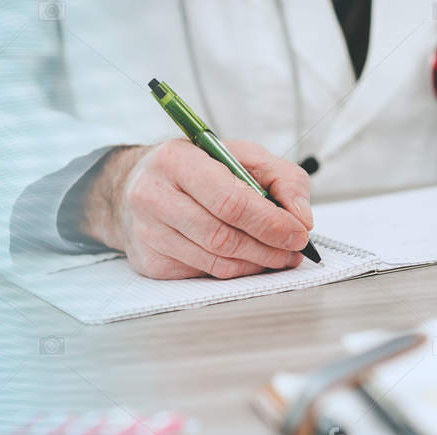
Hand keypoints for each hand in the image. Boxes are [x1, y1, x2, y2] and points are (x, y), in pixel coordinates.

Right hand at [79, 139, 313, 278]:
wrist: (135, 186)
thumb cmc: (199, 169)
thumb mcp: (243, 157)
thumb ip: (283, 178)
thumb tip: (302, 219)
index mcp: (177, 160)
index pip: (231, 200)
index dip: (271, 222)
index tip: (300, 233)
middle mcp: (153, 196)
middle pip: (223, 236)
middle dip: (269, 248)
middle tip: (294, 251)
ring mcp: (147, 233)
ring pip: (216, 262)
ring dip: (257, 263)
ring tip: (278, 256)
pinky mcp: (149, 262)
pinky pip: (205, 274)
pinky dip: (235, 270)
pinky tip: (247, 259)